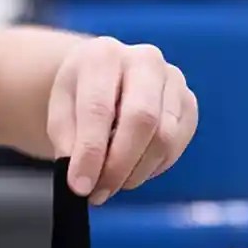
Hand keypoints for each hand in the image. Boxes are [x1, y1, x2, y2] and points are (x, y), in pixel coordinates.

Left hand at [47, 36, 198, 204]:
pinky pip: (177, 146)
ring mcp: (173, 80)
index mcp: (104, 55)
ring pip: (164, 137)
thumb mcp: (59, 112)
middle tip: (99, 192)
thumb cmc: (79, 95)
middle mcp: (145, 61)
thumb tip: (83, 179)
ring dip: (136, 172)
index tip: (80, 186)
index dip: (91, 153)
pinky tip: (133, 170)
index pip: (99, 108)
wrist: (103, 78)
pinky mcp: (188, 103)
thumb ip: (68, 143)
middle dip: (119, 165)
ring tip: (111, 185)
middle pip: (142, 119)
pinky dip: (154, 167)